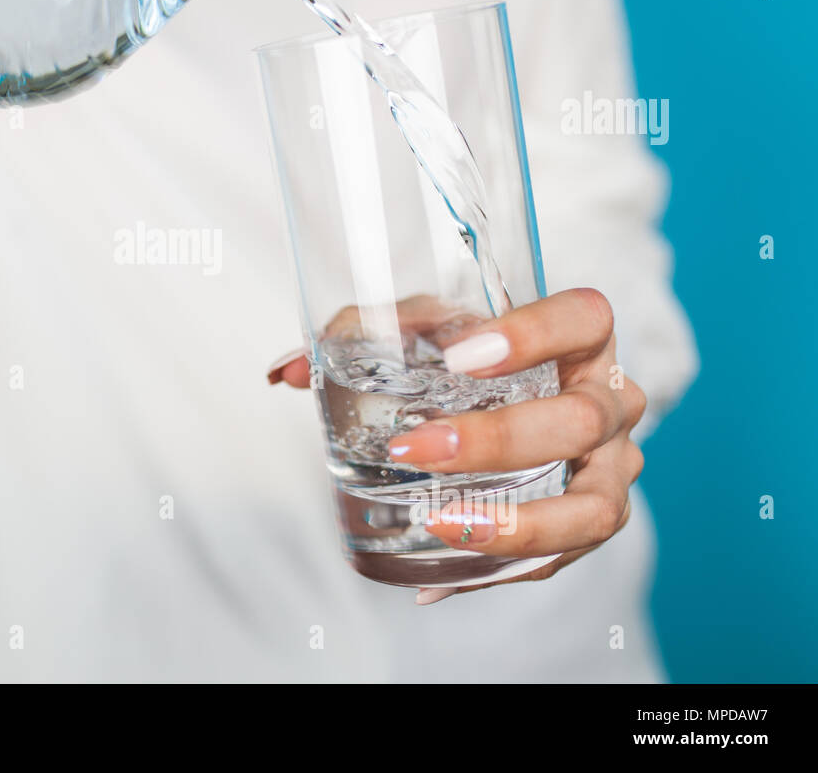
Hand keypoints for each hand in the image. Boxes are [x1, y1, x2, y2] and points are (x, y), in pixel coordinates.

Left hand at [268, 288, 646, 603]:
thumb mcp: (422, 334)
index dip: (535, 333)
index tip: (461, 355)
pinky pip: (559, 560)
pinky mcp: (588, 522)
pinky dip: (494, 570)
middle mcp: (610, 402)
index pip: (585, 317)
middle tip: (414, 449)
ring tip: (440, 522)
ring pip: (594, 508)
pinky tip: (434, 581)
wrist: (520, 404)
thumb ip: (359, 339)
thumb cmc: (470, 360)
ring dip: (517, 523)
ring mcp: (612, 468)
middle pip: (581, 418)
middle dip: (497, 440)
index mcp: (579, 339)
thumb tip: (287, 373)